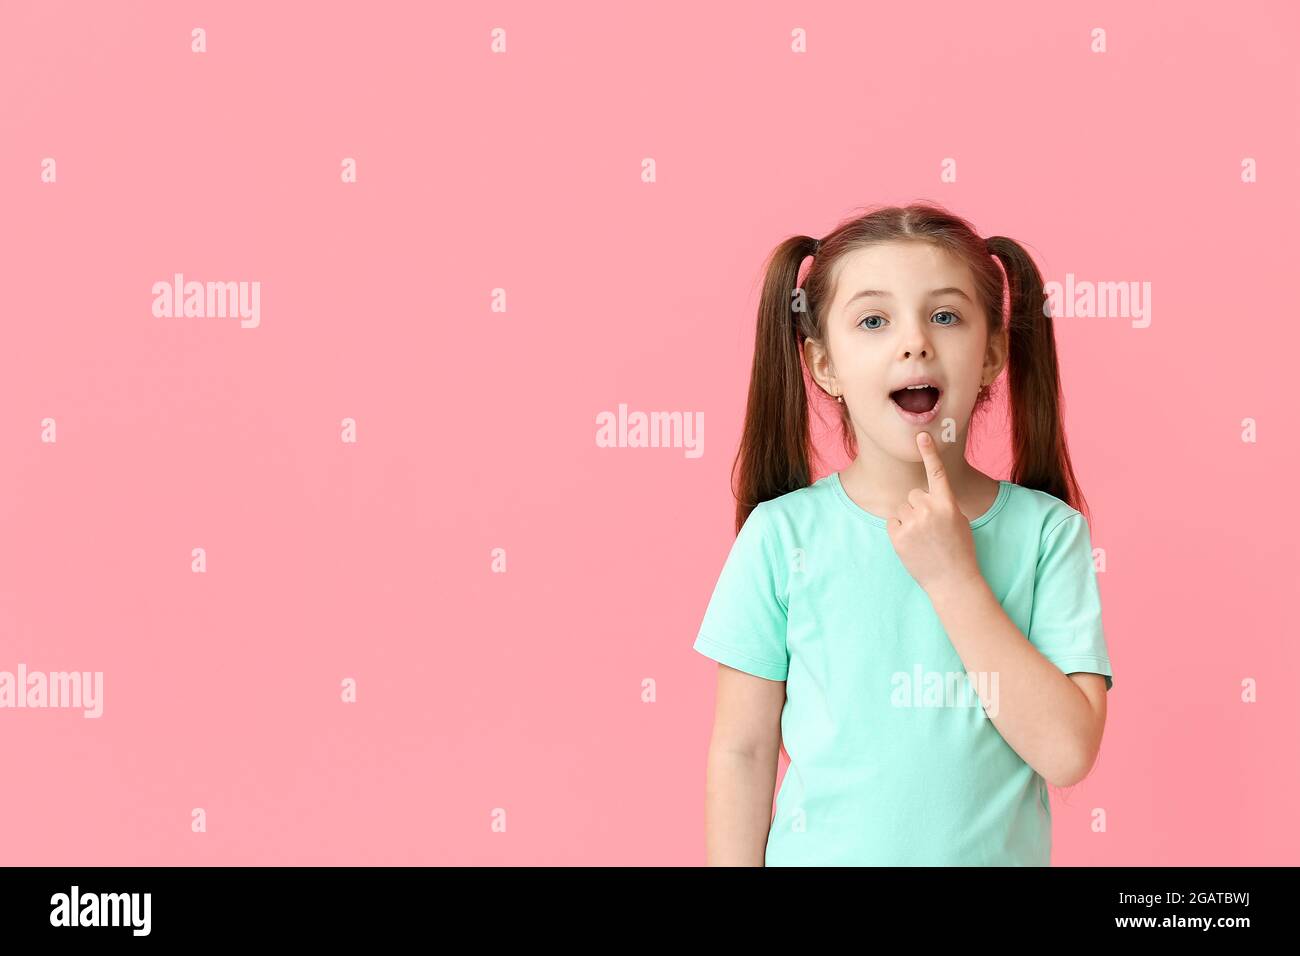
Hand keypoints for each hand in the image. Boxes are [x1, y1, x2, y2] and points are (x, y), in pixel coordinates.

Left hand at [885, 431, 982, 596]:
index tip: (921, 435)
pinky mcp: (898, 536)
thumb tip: (921, 496)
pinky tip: (912, 544)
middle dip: (918, 507)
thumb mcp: (958, 520)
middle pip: (913, 494)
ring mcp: (913, 523)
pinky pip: (892, 522)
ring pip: (902, 508)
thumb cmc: (958, 550)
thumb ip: (941, 504)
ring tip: (923, 539)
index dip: (929, 452)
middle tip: (930, 529)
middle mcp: (930, 509)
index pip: (937, 472)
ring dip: (908, 520)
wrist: (953, 580)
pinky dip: (899, 531)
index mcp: (948, 503)